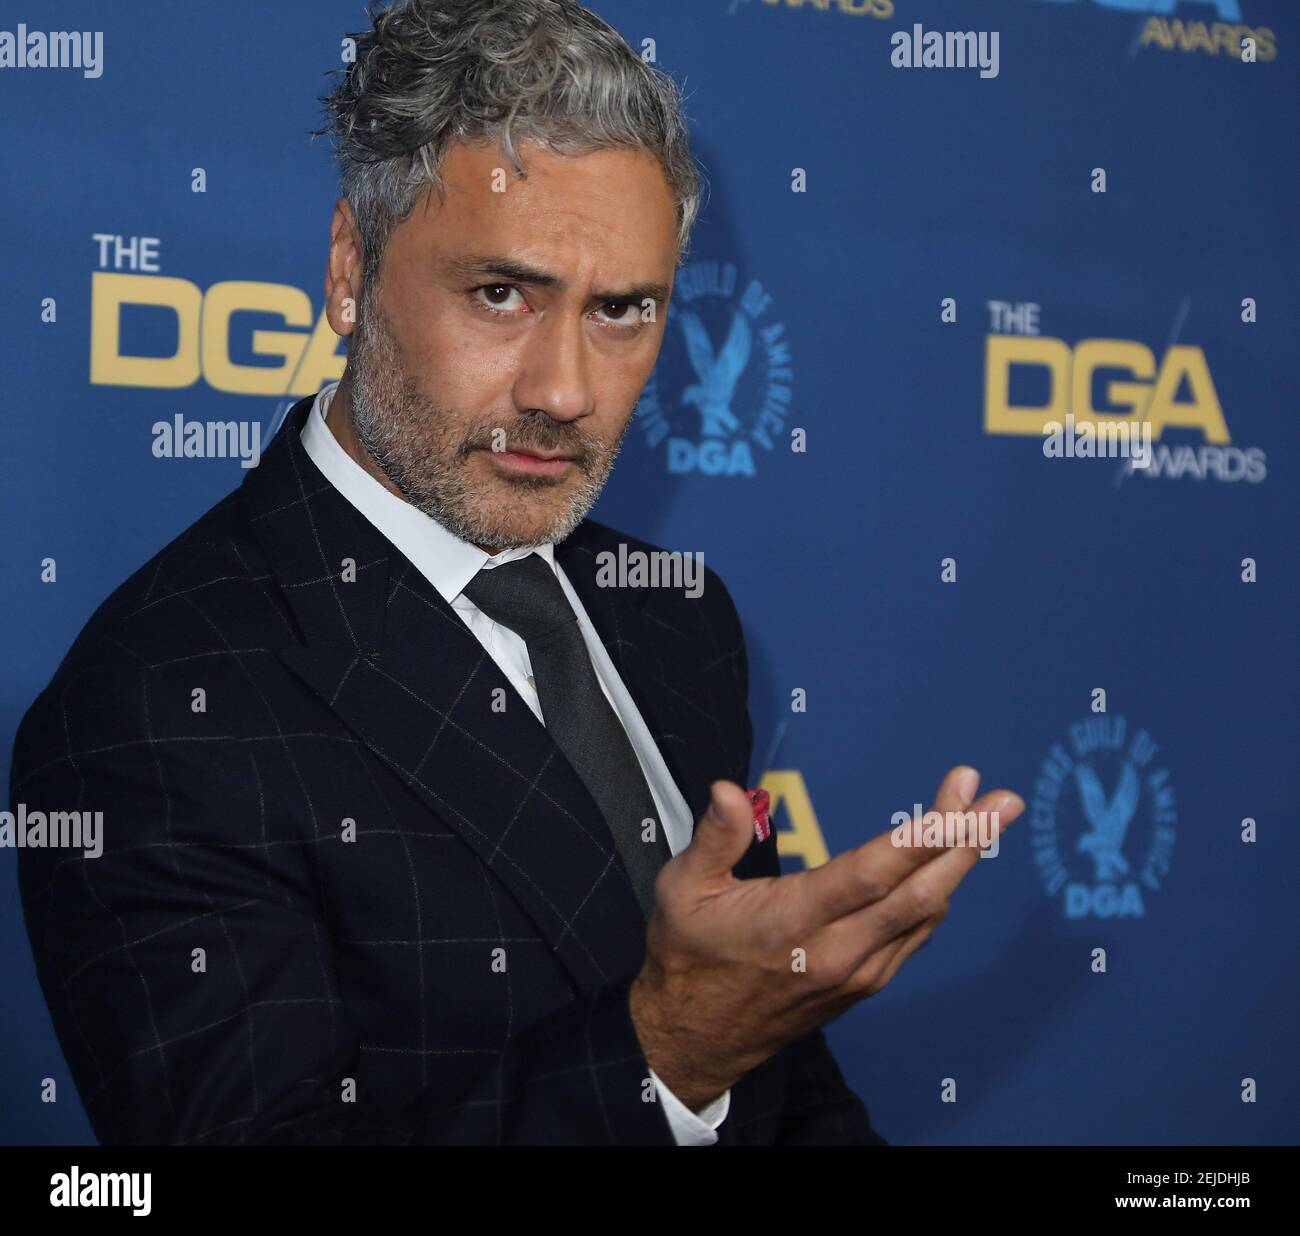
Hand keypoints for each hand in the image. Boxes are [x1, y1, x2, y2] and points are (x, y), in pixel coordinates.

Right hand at [629, 766, 1022, 1110]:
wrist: (696, 1036)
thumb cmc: (689, 957)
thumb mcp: (681, 890)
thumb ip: (714, 838)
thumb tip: (728, 791)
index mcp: (793, 922)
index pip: (874, 873)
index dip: (926, 833)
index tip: (961, 794)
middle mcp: (837, 951)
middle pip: (921, 892)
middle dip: (968, 842)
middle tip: (1005, 801)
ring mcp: (857, 972)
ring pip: (927, 915)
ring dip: (960, 864)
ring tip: (984, 818)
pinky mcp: (864, 984)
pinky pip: (915, 935)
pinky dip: (937, 895)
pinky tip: (948, 865)